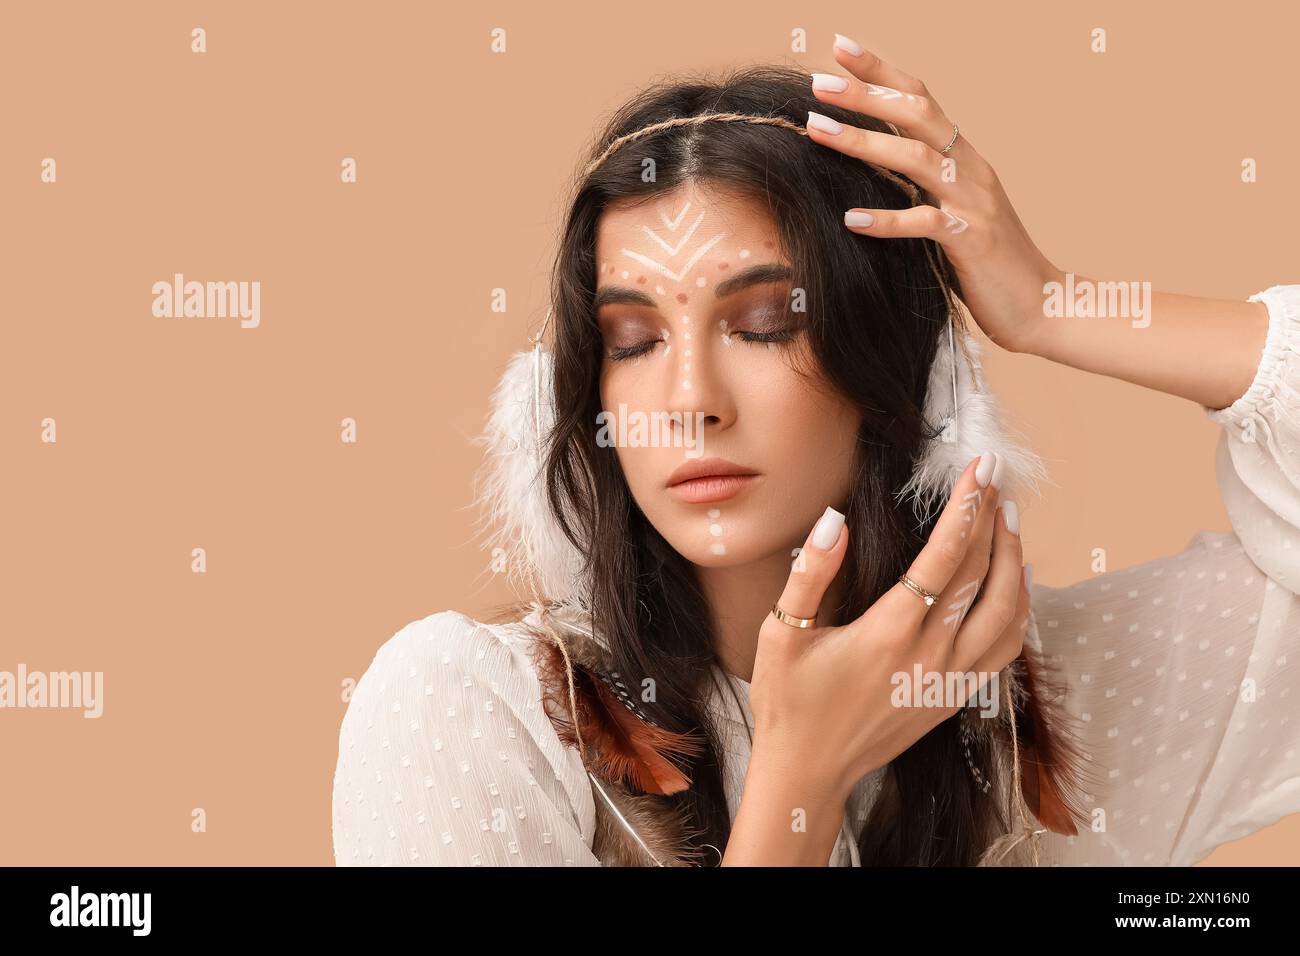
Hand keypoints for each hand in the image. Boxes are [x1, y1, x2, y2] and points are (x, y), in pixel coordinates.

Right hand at [747, 453, 1029, 802]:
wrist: (808, 771)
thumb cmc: (789, 701)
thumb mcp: (780, 634)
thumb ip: (809, 575)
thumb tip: (836, 522)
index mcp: (888, 634)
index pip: (944, 558)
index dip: (966, 508)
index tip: (980, 470)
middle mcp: (929, 656)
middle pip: (983, 576)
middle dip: (994, 519)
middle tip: (997, 479)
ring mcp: (948, 680)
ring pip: (1007, 613)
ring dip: (1015, 561)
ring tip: (1009, 520)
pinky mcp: (955, 697)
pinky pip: (1004, 647)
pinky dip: (1019, 608)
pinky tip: (1015, 581)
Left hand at [806, 33, 1061, 353]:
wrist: (1042, 304)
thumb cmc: (989, 263)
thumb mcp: (953, 213)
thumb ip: (921, 188)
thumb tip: (871, 169)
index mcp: (965, 158)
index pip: (922, 99)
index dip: (883, 71)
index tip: (841, 48)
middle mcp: (971, 170)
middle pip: (917, 115)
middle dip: (866, 94)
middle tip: (817, 81)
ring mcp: (973, 204)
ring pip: (915, 159)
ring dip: (863, 142)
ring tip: (817, 130)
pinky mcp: (972, 242)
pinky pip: (925, 224)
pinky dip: (887, 220)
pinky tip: (851, 219)